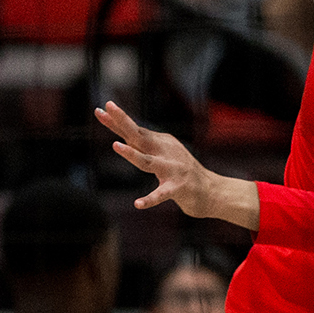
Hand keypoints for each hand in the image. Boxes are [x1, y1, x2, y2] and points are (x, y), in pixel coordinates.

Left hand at [96, 102, 258, 228]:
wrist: (212, 191)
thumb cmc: (182, 172)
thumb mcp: (164, 153)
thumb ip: (147, 145)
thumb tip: (124, 136)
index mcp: (161, 143)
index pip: (135, 129)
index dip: (118, 120)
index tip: (101, 109)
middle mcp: (165, 151)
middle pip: (139, 136)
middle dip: (123, 122)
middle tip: (108, 109)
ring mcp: (172, 169)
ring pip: (147, 161)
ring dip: (132, 154)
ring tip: (116, 146)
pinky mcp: (178, 188)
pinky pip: (161, 194)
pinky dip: (150, 199)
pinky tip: (138, 204)